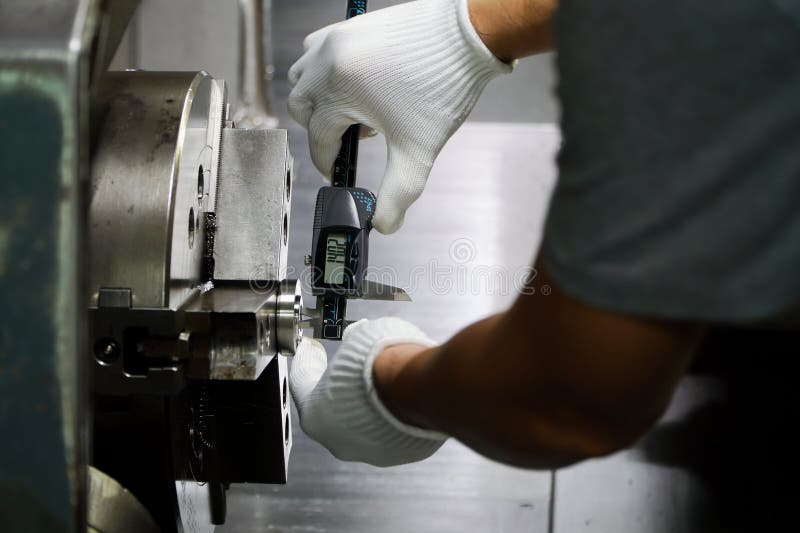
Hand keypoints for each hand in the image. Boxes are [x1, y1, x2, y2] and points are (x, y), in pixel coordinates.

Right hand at [287, 0, 511, 232]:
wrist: (467, 38)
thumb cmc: (442, 88)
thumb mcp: (417, 151)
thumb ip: (397, 195)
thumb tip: (383, 225)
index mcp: (338, 91)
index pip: (319, 138)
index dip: (330, 162)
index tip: (339, 171)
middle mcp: (327, 62)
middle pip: (301, 107)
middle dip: (319, 130)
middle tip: (348, 142)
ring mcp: (334, 39)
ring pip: (302, 77)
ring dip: (318, 100)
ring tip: (354, 112)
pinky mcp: (346, 26)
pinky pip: (316, 51)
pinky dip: (324, 72)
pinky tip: (356, 86)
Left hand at [289, 318, 446, 465]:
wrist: (420, 387)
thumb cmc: (383, 366)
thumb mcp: (358, 337)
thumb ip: (353, 343)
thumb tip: (359, 338)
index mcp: (315, 414)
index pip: (302, 384)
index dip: (308, 361)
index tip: (311, 350)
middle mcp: (339, 440)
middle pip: (336, 408)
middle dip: (345, 384)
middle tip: (356, 364)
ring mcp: (371, 451)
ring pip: (368, 423)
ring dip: (373, 402)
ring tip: (386, 378)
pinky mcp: (401, 454)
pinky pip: (395, 430)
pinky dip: (397, 414)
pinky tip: (404, 395)